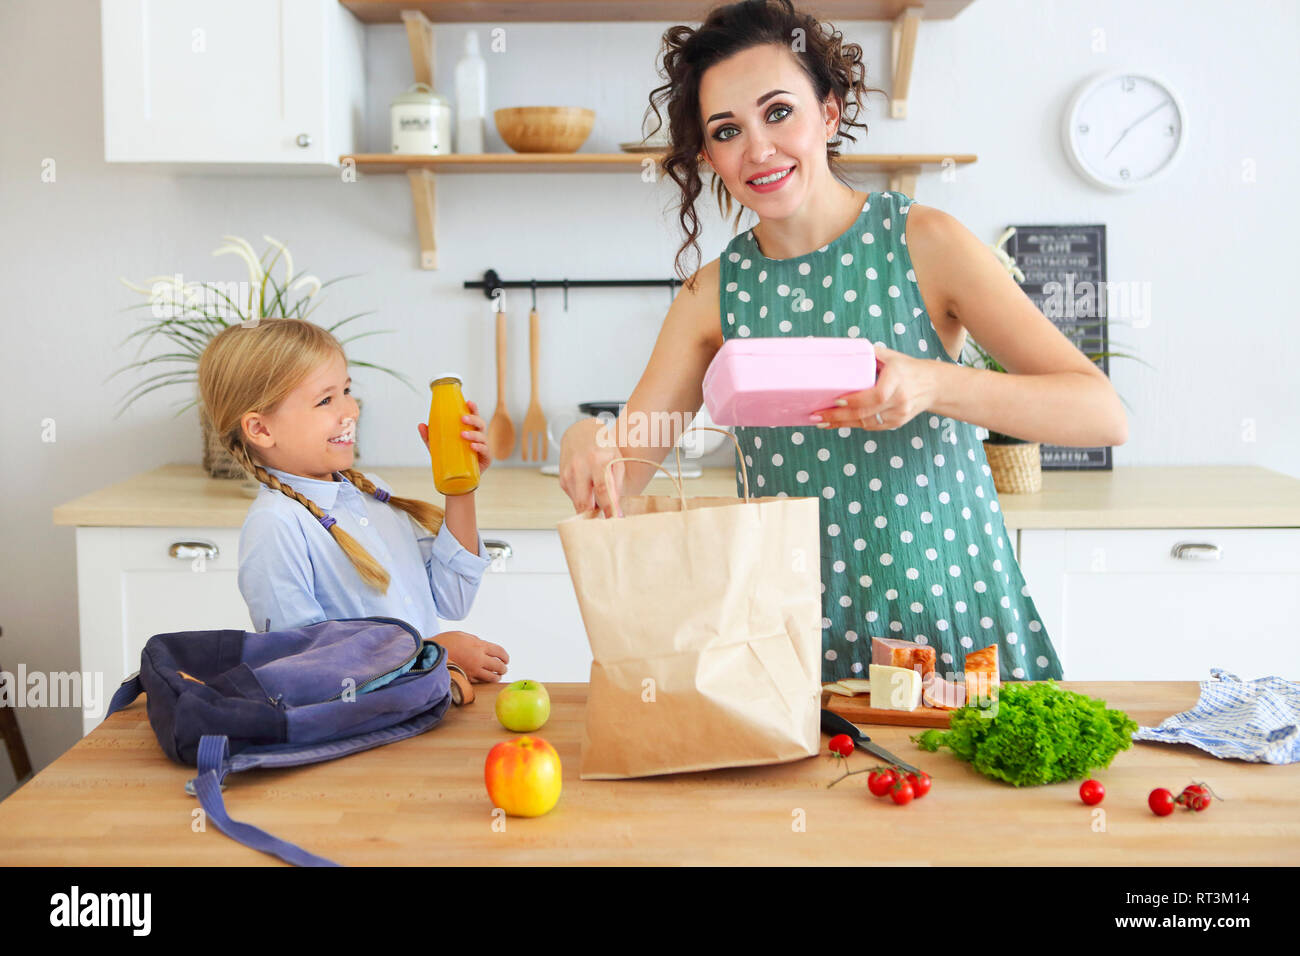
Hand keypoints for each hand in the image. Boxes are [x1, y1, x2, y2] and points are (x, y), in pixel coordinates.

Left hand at [417, 399, 491, 473]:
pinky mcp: (486, 459)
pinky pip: (485, 451)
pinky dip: (479, 447)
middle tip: (462, 418)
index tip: (468, 402)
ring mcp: (484, 448)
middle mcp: (479, 437)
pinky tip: (472, 446)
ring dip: (474, 434)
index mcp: (470, 431)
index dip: (473, 408)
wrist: (457, 480)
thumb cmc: (450, 460)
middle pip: (481, 423)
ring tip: (462, 435)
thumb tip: (420, 425)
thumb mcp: (437, 447)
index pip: (474, 417)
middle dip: (473, 419)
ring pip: (483, 436)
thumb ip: (429, 437)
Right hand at [435, 629, 507, 682]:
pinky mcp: (466, 678)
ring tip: (497, 675)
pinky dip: (485, 680)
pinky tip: (485, 679)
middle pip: (499, 666)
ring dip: (497, 676)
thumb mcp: (463, 635)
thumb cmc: (446, 642)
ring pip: (492, 677)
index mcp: (479, 645)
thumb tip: (484, 646)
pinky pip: (481, 681)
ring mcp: (473, 670)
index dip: (505, 656)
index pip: (499, 652)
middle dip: (503, 668)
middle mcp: (478, 659)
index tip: (506, 659)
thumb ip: (476, 641)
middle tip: (504, 668)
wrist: (431, 653)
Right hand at [558, 418, 624, 517]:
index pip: (603, 490)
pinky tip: (589, 490)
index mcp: (597, 460)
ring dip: (589, 508)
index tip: (616, 519)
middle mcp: (579, 467)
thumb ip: (616, 483)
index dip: (609, 508)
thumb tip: (615, 507)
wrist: (580, 432)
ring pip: (578, 503)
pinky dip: (583, 499)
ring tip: (600, 503)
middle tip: (606, 523)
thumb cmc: (602, 445)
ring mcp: (568, 473)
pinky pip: (574, 497)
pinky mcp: (562, 479)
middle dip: (594, 518)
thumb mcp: (617, 459)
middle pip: (584, 503)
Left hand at [809, 344, 937, 430]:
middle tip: (817, 415)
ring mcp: (899, 414)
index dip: (855, 400)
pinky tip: (837, 423)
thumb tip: (843, 351)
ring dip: (841, 423)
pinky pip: (871, 426)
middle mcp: (899, 399)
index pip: (876, 395)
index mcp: (897, 379)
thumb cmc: (907, 368)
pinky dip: (853, 424)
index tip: (836, 401)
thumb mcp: (891, 356)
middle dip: (838, 416)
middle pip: (866, 413)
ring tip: (821, 421)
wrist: (933, 386)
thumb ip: (869, 354)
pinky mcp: (896, 423)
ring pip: (866, 423)